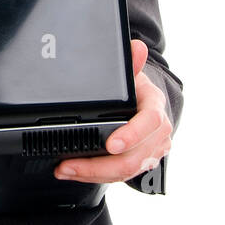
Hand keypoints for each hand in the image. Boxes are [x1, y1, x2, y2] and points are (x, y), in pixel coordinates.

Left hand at [53, 39, 172, 183]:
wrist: (148, 107)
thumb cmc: (138, 91)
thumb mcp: (133, 75)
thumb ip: (132, 63)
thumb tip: (136, 47)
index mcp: (155, 107)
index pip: (150, 123)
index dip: (132, 134)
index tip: (112, 144)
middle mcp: (158, 134)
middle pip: (134, 157)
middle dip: (99, 164)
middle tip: (69, 164)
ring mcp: (152, 152)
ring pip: (126, 172)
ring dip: (92, 173)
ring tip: (65, 169)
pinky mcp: (142, 164)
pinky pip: (120, 176)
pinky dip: (95, 175)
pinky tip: (75, 171)